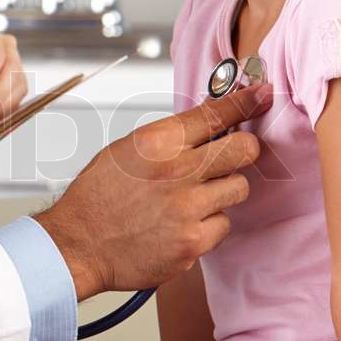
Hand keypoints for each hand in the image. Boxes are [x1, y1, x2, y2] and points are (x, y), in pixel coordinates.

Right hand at [35, 84, 271, 299]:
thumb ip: (168, 140)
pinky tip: (182, 226)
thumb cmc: (98, 198)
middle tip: (233, 157)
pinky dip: (208, 225)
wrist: (79, 245)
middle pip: (244, 149)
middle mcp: (176, 172)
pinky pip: (223, 225)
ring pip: (238, 189)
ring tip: (192, 199)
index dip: (245, 101)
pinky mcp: (193, 242)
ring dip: (222, 192)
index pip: (215, 114)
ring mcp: (187, 208)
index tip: (262, 95)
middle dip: (245, 149)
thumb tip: (208, 126)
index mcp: (156, 143)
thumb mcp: (125, 150)